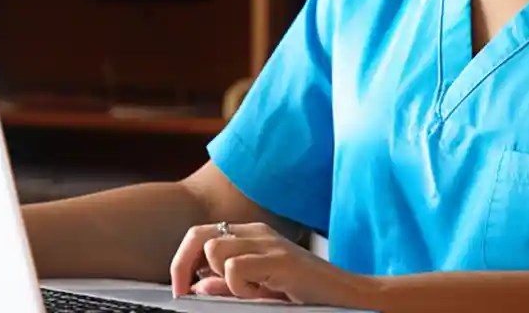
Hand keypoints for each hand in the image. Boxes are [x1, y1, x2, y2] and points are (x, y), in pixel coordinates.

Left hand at [169, 222, 376, 306]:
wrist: (347, 296)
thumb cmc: (305, 294)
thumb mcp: (259, 291)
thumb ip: (229, 287)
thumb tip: (198, 284)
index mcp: (249, 235)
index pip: (200, 234)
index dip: (182, 261)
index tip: (181, 290)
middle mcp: (256, 232)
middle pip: (199, 234)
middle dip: (183, 263)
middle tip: (187, 292)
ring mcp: (269, 243)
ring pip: (215, 249)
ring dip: (222, 278)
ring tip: (248, 293)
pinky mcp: (280, 259)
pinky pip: (236, 267)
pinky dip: (239, 286)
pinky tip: (261, 294)